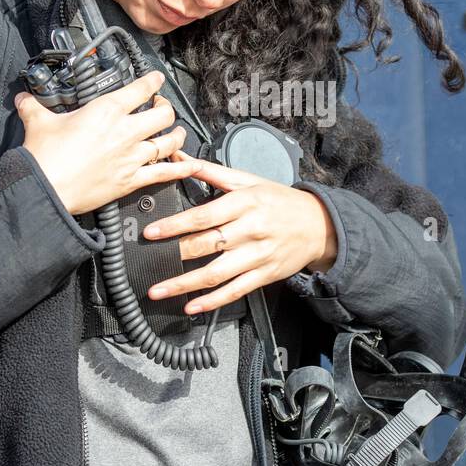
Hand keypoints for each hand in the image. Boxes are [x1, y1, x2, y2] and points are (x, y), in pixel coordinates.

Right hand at [14, 71, 204, 215]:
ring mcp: (132, 157)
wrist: (46, 188)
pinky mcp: (132, 180)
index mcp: (106, 111)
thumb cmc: (45, 158)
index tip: (157, 79)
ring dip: (177, 135)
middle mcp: (125, 131)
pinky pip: (165, 173)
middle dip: (166, 107)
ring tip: (177, 132)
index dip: (154, 81)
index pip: (140, 88)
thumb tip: (24, 99)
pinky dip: (181, 168)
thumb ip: (34, 106)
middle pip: (163, 113)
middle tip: (162, 107)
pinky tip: (191, 165)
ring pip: (169, 141)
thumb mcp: (38, 121)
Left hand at [141, 150, 338, 314]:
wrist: (319, 224)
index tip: (152, 232)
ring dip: (184, 284)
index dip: (176, 225)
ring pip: (217, 273)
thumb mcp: (248, 180)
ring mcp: (258, 256)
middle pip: (207, 245)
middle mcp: (251, 230)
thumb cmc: (279, 201)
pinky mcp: (264, 275)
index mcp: (245, 203)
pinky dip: (212, 301)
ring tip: (158, 290)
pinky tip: (192, 306)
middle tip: (146, 261)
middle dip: (174, 254)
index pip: (204, 215)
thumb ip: (210, 172)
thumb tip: (178, 159)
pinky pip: (235, 290)